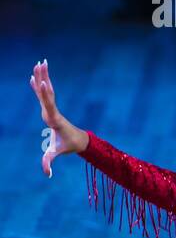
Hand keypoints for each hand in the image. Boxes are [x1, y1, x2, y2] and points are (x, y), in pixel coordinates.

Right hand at [29, 59, 88, 177]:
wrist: (79, 140)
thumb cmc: (67, 146)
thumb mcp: (57, 153)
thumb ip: (49, 162)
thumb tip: (47, 175)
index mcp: (54, 118)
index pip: (48, 103)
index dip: (43, 92)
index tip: (40, 80)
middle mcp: (53, 110)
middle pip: (46, 91)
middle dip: (43, 77)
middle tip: (40, 63)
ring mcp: (52, 108)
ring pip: (46, 90)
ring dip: (42, 76)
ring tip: (39, 62)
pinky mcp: (50, 108)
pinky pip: (43, 94)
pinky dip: (38, 85)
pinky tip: (34, 76)